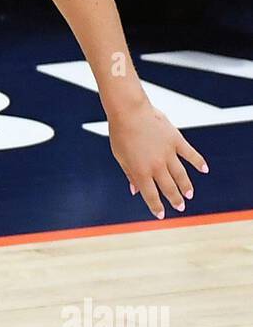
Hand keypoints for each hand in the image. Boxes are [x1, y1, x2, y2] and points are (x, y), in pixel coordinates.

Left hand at [108, 98, 208, 218]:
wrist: (129, 111)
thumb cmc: (121, 134)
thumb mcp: (120, 157)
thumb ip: (130, 174)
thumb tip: (135, 191)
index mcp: (140, 172)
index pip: (150, 195)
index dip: (156, 207)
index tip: (161, 215)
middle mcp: (156, 165)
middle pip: (169, 187)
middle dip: (175, 199)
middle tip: (180, 207)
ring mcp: (168, 153)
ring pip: (181, 175)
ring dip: (186, 186)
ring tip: (190, 194)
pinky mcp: (176, 140)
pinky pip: (190, 154)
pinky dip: (198, 162)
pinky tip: (205, 169)